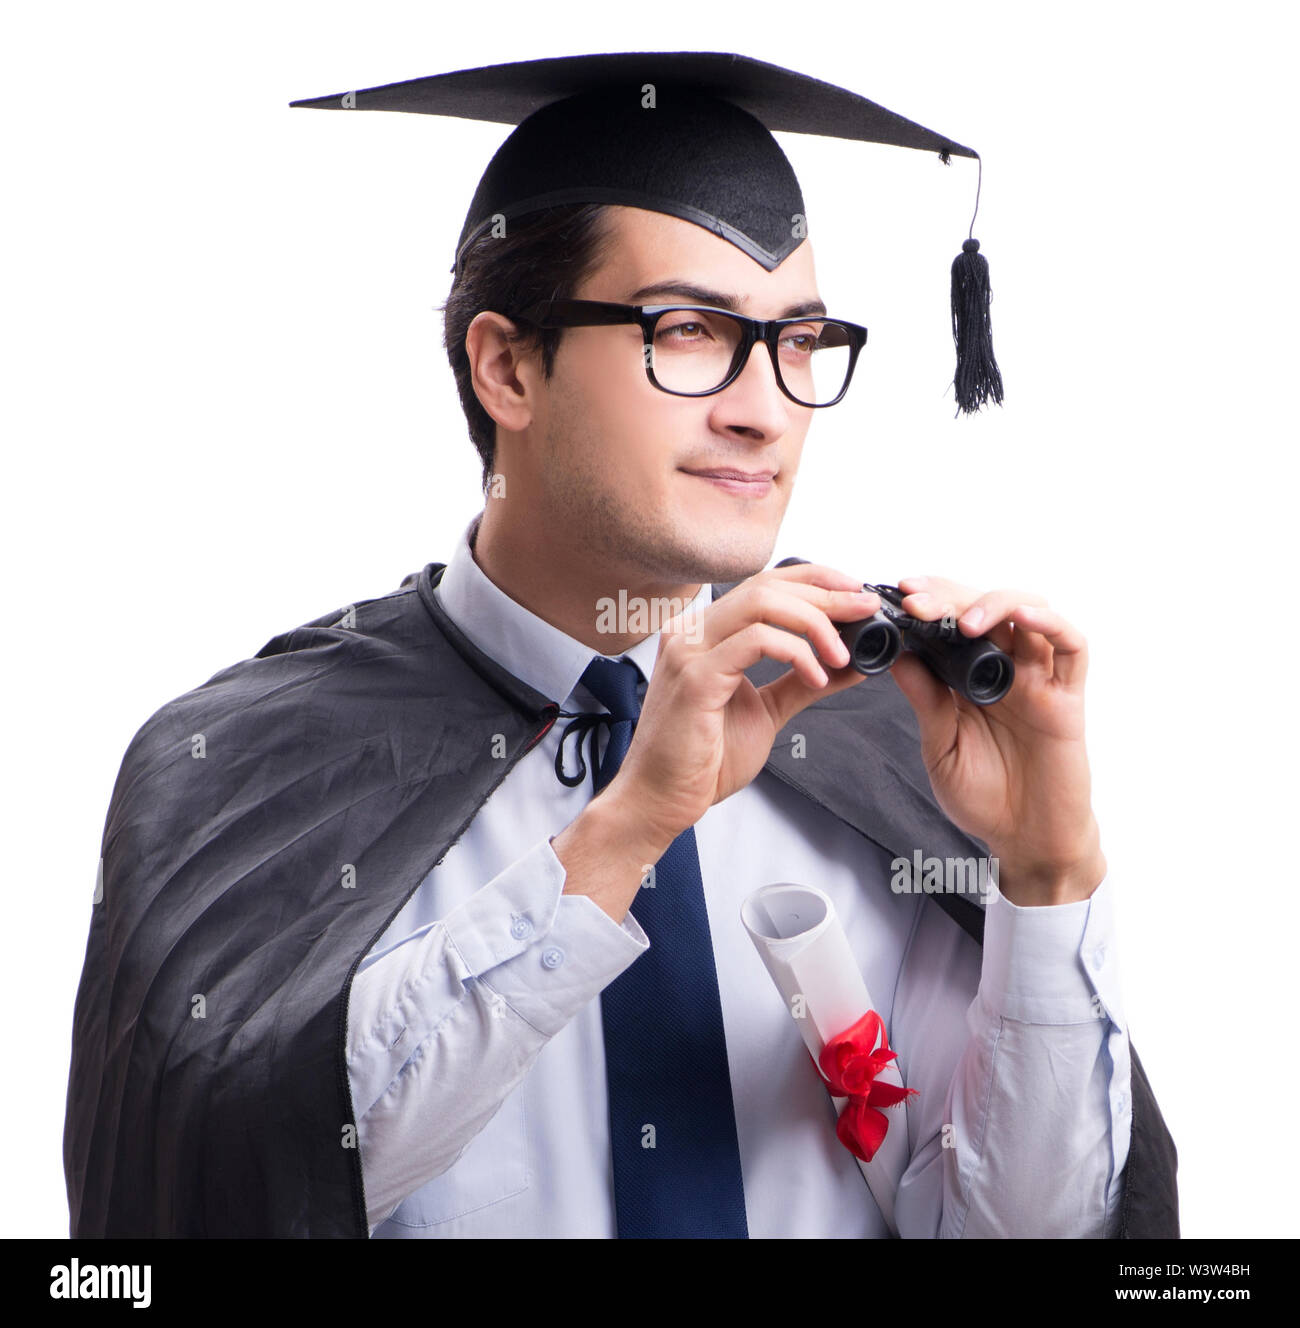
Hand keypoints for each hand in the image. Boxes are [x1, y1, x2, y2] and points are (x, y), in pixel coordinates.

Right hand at [602, 562, 879, 851]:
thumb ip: (802, 682)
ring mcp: (689, 650)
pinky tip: (816, 677)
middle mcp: (692, 632)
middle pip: (767, 585)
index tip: (856, 594)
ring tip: (842, 653)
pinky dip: (797, 653)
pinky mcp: (695, 677)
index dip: (815, 580)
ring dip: (815, 622)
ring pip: (762, 603)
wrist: (663, 798)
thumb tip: (850, 663)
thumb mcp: (767, 710)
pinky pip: (756, 641)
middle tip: (864, 610)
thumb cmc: (702, 760)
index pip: (764, 583)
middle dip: (825, 595)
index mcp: (706, 634)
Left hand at [888, 576, 1105, 905]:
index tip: (899, 595)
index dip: (929, 601)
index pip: (950, 621)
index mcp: (968, 677)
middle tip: (919, 603)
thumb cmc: (984, 797)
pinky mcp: (1068, 698)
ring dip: (996, 603)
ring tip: (965, 621)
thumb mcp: (940, 746)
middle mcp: (1004, 669)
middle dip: (950, 597)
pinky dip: (1051, 624)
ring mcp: (1038, 680)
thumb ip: (926, 700)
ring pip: (1029, 612)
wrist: (1026, 839)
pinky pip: (1072, 648)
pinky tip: (1022, 618)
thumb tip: (897, 654)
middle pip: (985, 608)